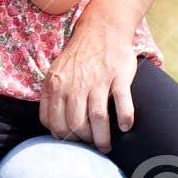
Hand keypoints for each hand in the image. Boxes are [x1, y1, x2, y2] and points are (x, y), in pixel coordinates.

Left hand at [40, 15, 137, 151]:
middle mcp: (74, 84)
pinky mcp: (118, 76)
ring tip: (106, 147)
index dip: (63, 137)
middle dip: (84, 142)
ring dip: (102, 138)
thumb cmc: (79, 58)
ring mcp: (97, 80)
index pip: (54, 122)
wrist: (101, 30)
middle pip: (76, 124)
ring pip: (97, 118)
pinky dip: (125, 118)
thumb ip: (51, 98)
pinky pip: (122, 102)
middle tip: (92, 146)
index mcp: (55, 85)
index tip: (73, 141)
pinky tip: (125, 127)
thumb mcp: (55, 74)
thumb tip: (53, 128)